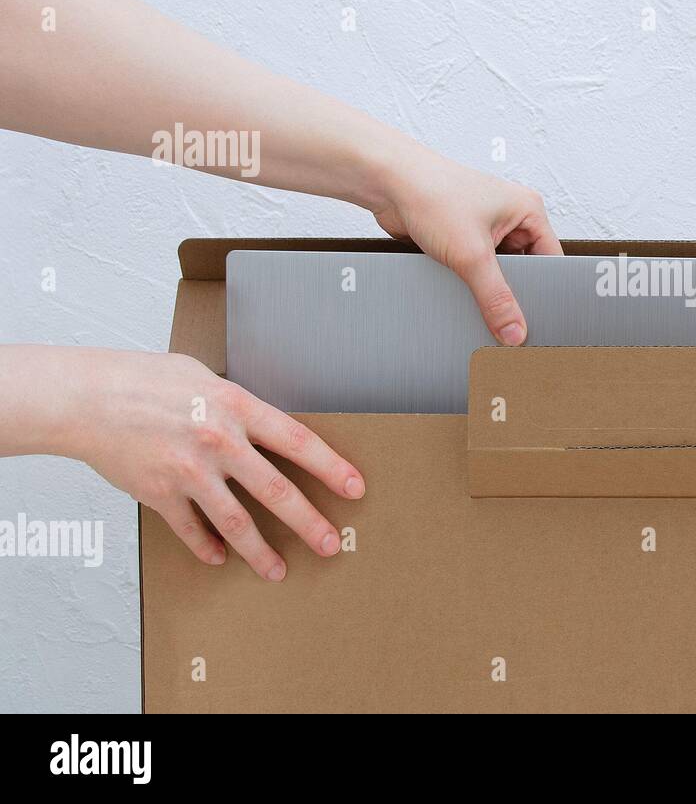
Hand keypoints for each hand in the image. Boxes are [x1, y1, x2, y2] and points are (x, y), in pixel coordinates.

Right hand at [45, 347, 363, 580]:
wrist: (88, 398)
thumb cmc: (146, 380)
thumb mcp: (205, 379)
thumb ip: (238, 406)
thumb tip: (267, 427)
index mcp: (236, 407)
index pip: (298, 441)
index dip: (330, 467)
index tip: (354, 488)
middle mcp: (219, 441)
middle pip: (276, 490)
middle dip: (309, 522)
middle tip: (332, 544)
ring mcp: (189, 471)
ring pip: (237, 521)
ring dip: (261, 551)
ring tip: (279, 570)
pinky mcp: (160, 493)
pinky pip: (192, 530)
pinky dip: (207, 547)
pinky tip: (220, 558)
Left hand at [370, 145, 562, 344]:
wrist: (387, 184)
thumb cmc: (432, 193)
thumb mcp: (472, 255)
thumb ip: (496, 298)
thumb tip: (513, 330)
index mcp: (528, 210)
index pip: (551, 260)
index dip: (546, 290)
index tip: (537, 318)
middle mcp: (510, 218)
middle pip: (524, 270)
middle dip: (512, 291)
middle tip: (506, 316)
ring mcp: (484, 228)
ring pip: (497, 272)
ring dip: (486, 287)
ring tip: (479, 296)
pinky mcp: (461, 239)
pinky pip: (474, 271)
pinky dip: (468, 283)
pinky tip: (461, 290)